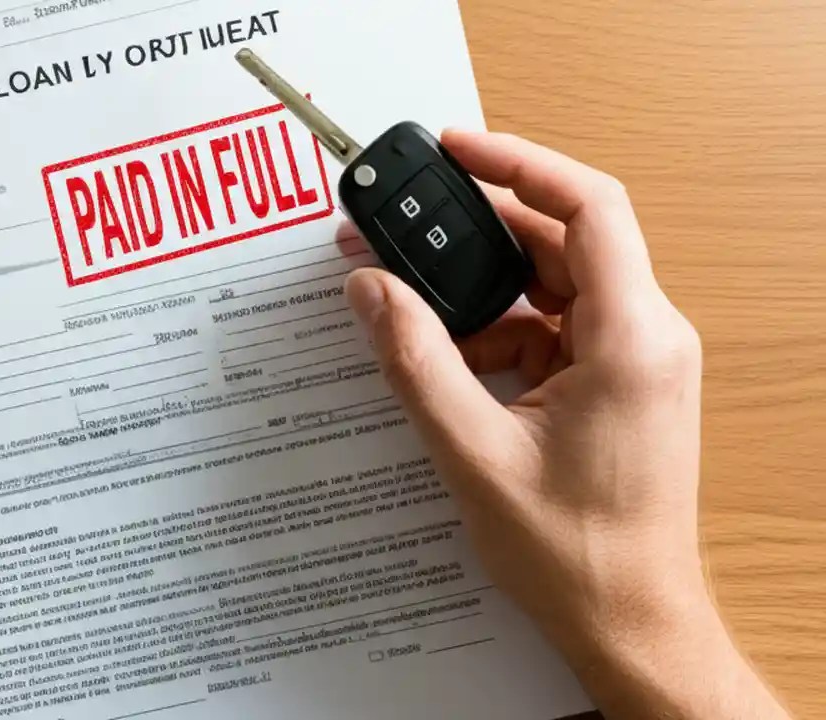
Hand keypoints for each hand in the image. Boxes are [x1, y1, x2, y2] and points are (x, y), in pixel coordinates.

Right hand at [342, 130, 788, 717]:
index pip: (587, 208)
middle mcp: (646, 336)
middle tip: (401, 229)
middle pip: (558, 243)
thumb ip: (416, 361)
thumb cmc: (575, 554)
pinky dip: (497, 334)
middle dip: (475, 233)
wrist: (627, 620)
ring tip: (407, 304)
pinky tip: (446, 362)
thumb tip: (370, 290)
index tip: (455, 149)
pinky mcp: (613, 381)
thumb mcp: (473, 452)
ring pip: (549, 287)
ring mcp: (632, 359)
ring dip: (480, 293)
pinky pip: (550, 328)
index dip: (518, 163)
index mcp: (631, 340)